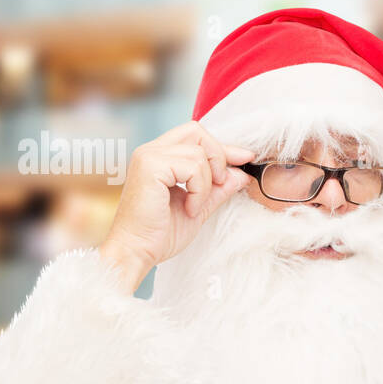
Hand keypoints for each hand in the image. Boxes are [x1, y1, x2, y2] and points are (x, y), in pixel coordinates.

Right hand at [98, 122, 255, 290]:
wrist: (137, 251)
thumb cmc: (160, 234)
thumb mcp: (199, 207)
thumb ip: (218, 188)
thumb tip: (241, 174)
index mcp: (159, 157)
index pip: (196, 137)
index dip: (223, 147)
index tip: (246, 158)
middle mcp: (151, 151)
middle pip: (197, 132)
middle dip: (218, 156)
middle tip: (220, 183)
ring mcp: (149, 156)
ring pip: (199, 153)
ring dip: (207, 183)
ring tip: (195, 206)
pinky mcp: (150, 166)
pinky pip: (192, 167)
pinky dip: (199, 190)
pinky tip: (189, 208)